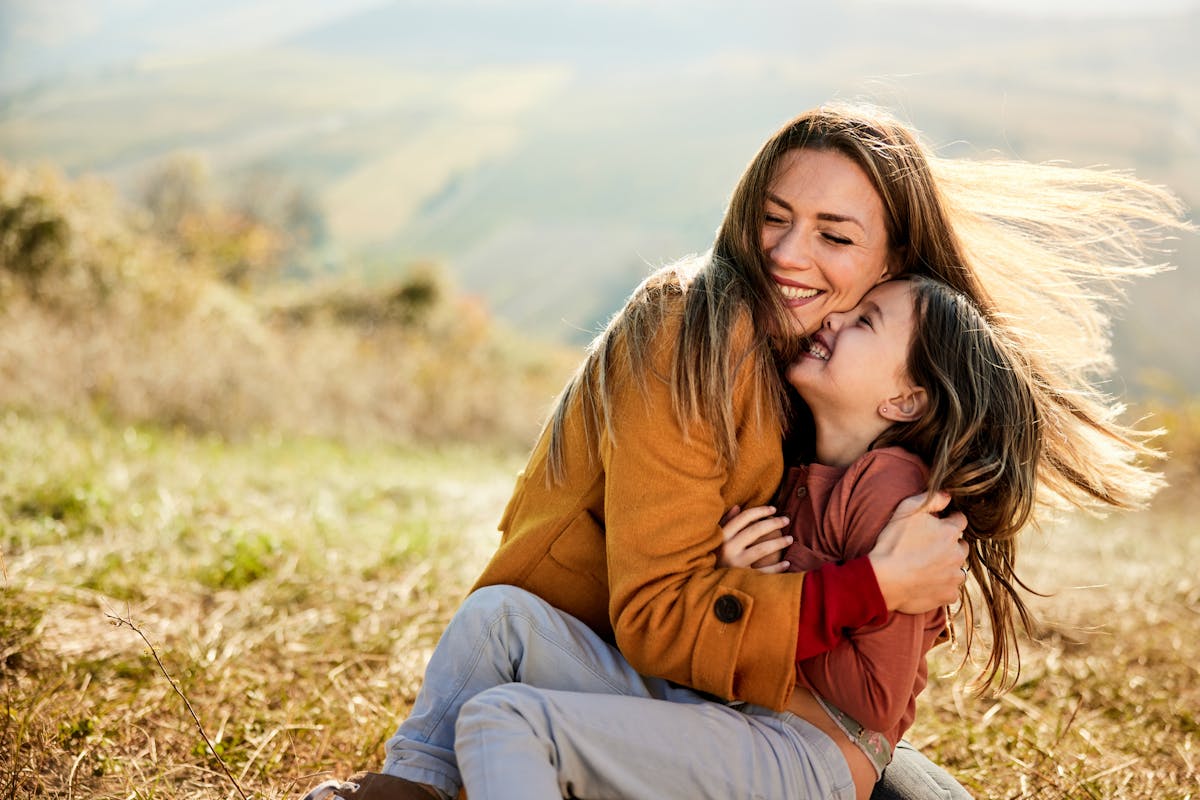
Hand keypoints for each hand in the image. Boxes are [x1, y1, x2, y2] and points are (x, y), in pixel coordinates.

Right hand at [717, 505, 792, 572]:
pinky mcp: (743, 577)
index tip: (773, 509)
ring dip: (779, 542)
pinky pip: (764, 571)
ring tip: (790, 539)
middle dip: (774, 523)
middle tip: (786, 520)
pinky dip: (777, 567)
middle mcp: (728, 548)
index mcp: (722, 536)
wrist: (708, 585)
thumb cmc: (714, 557)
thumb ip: (725, 523)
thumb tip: (737, 507)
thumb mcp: (716, 539)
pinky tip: (787, 563)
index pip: (743, 518)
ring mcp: (736, 564)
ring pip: (762, 549)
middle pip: (755, 531)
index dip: (760, 511)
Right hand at [868, 491, 967, 613]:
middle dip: (950, 545)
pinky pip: (951, 589)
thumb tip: (948, 495)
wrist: (884, 579)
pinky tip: (926, 583)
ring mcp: (954, 576)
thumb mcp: (906, 510)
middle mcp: (957, 554)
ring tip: (927, 568)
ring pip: (958, 568)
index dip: (948, 520)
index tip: (937, 525)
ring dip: (948, 567)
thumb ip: (931, 499)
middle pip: (962, 546)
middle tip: (929, 548)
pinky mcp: (948, 595)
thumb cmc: (892, 543)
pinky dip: (942, 586)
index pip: (960, 520)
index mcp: (950, 532)